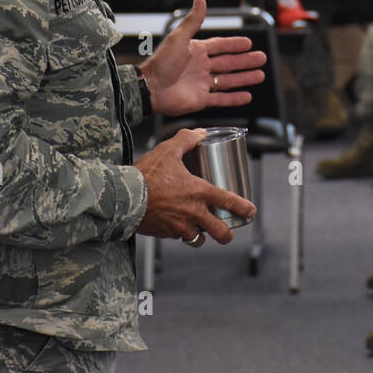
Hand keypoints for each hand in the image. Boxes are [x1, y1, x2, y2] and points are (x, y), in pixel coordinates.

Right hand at [135, 128, 255, 243]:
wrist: (122, 197)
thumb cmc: (146, 174)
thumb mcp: (168, 151)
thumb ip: (186, 140)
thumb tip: (199, 132)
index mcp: (199, 192)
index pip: (229, 202)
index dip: (243, 208)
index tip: (251, 211)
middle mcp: (193, 212)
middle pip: (220, 232)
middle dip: (226, 235)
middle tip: (226, 232)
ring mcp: (179, 226)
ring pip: (198, 239)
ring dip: (201, 236)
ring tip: (200, 230)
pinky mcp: (165, 234)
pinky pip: (177, 237)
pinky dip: (180, 233)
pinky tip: (176, 226)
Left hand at [139, 0, 266, 115]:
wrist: (150, 88)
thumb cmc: (162, 62)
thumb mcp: (179, 37)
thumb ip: (193, 20)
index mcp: (196, 51)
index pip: (220, 46)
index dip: (234, 44)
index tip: (249, 43)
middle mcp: (200, 67)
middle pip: (228, 63)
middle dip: (245, 61)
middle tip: (262, 58)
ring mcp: (201, 84)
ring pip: (228, 80)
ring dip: (244, 78)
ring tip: (260, 75)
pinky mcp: (201, 100)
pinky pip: (221, 99)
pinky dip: (234, 98)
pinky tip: (247, 96)